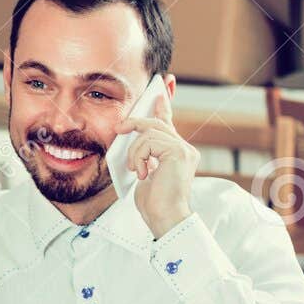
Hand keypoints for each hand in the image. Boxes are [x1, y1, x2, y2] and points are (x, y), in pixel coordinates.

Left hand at [116, 86, 197, 237]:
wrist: (164, 217)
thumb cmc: (152, 202)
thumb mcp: (143, 172)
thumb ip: (143, 154)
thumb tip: (129, 136)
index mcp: (176, 152)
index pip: (168, 123)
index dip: (164, 104)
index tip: (162, 85)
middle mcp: (184, 149)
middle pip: (157, 123)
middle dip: (136, 121)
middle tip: (119, 127)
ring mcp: (183, 150)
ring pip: (149, 132)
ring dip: (135, 151)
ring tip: (138, 169)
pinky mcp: (178, 152)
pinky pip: (149, 141)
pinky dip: (139, 155)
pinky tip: (143, 172)